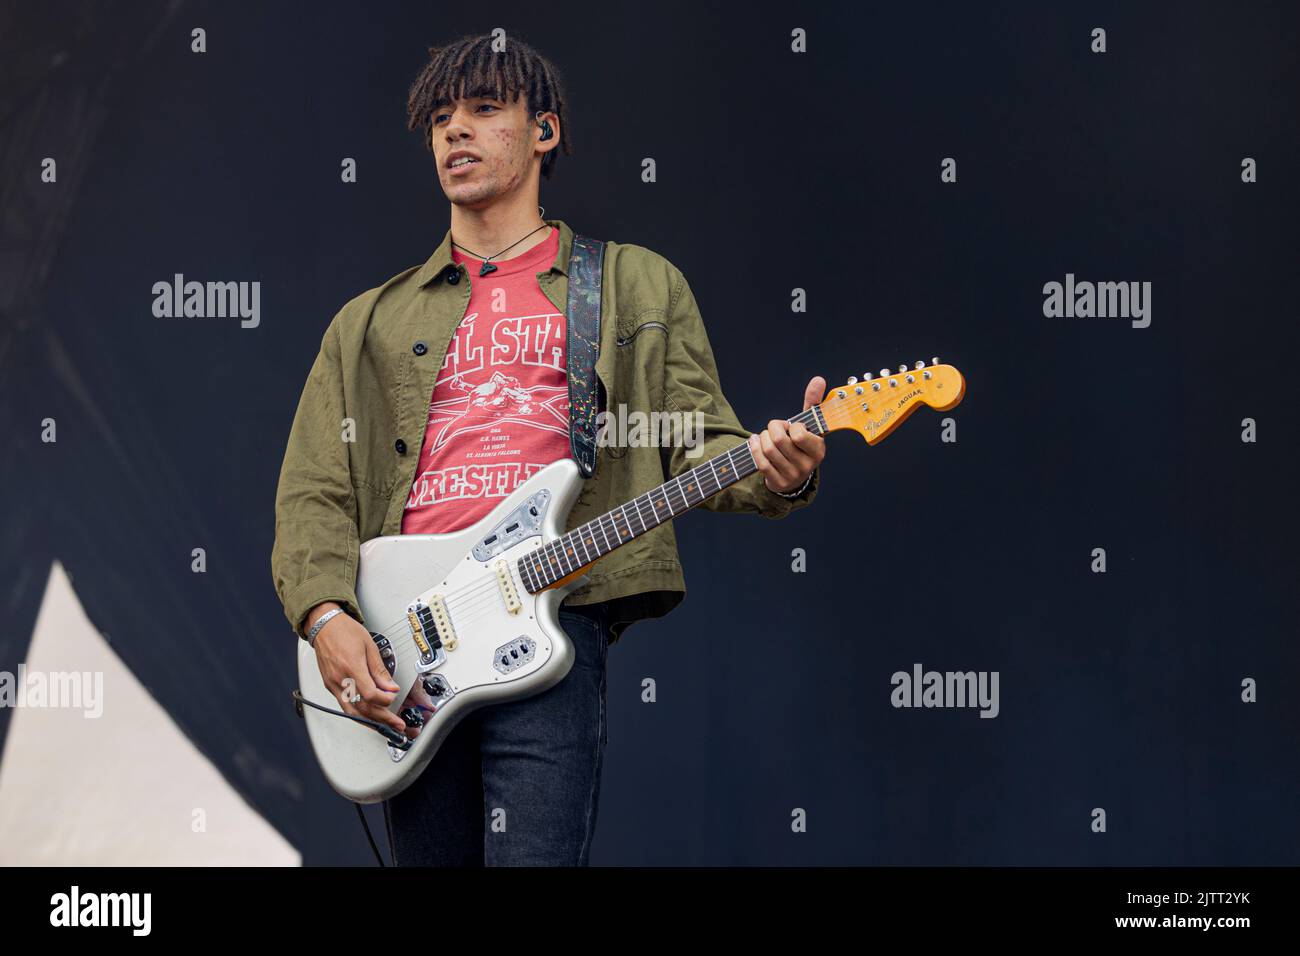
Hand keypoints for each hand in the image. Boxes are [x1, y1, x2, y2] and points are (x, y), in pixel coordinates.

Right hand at [307, 603, 415, 738]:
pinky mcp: (330, 687)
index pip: (369, 695)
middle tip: (397, 725)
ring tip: (386, 727)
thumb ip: (380, 670)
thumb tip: (391, 688)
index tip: (393, 697)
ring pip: (352, 712)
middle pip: (362, 708)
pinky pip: (345, 706)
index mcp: (351, 667)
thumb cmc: (345, 632)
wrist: (325, 626)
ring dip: (371, 722)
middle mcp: (340, 679)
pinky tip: (369, 718)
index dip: (384, 701)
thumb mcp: (370, 646)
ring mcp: (333, 685)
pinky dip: (359, 714)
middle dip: (382, 719)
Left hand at [747, 376, 826, 494]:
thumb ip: (813, 402)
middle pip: (779, 440)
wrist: (794, 473)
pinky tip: (754, 442)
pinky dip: (754, 448)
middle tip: (773, 429)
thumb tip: (819, 379)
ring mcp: (793, 476)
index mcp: (818, 449)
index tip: (792, 428)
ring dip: (762, 438)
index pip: (798, 434)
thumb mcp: (809, 424)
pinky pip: (761, 462)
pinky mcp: (779, 483)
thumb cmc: (801, 443)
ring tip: (765, 437)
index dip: (790, 426)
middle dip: (771, 429)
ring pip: (768, 450)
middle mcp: (808, 465)